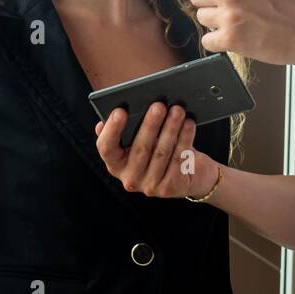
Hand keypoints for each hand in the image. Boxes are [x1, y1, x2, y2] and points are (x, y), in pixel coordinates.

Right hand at [94, 102, 214, 197]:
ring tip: (178, 110)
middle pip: (139, 149)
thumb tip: (114, 112)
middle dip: (150, 124)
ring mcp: (150, 186)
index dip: (112, 130)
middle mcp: (130, 178)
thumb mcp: (141, 140)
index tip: (120, 111)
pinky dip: (185, 139)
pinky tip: (188, 124)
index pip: (106, 148)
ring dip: (171, 128)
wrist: (189, 176)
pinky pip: (178, 159)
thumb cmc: (159, 151)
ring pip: (161, 152)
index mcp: (116, 163)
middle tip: (159, 105)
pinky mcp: (170, 188)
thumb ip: (127, 129)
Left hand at [182, 0, 294, 65]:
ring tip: (241, 20)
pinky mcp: (231, 41)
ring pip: (202, 17)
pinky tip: (238, 35)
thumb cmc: (290, 0)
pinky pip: (207, 40)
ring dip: (216, 20)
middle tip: (234, 5)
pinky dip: (220, 41)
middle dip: (210, 0)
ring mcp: (229, 16)